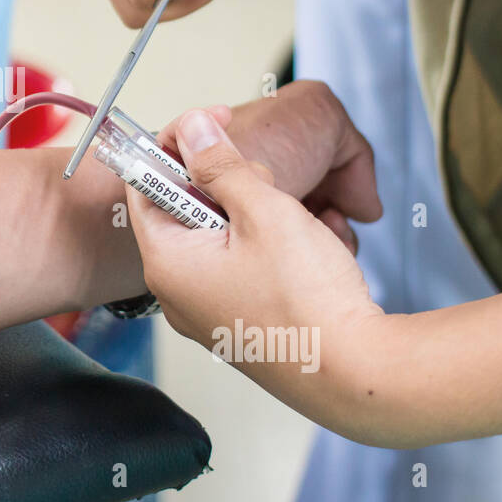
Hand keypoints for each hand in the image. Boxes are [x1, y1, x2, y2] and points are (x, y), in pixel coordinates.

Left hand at [127, 108, 388, 434]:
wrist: (356, 375)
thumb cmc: (307, 300)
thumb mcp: (263, 211)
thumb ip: (222, 164)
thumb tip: (190, 127)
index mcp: (165, 261)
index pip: (145, 183)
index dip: (178, 146)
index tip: (217, 125)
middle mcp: (175, 290)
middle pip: (185, 208)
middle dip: (229, 183)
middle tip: (270, 185)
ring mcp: (205, 311)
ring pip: (220, 234)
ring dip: (257, 213)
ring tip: (298, 224)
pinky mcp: (237, 322)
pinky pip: (241, 265)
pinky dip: (270, 245)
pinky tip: (308, 249)